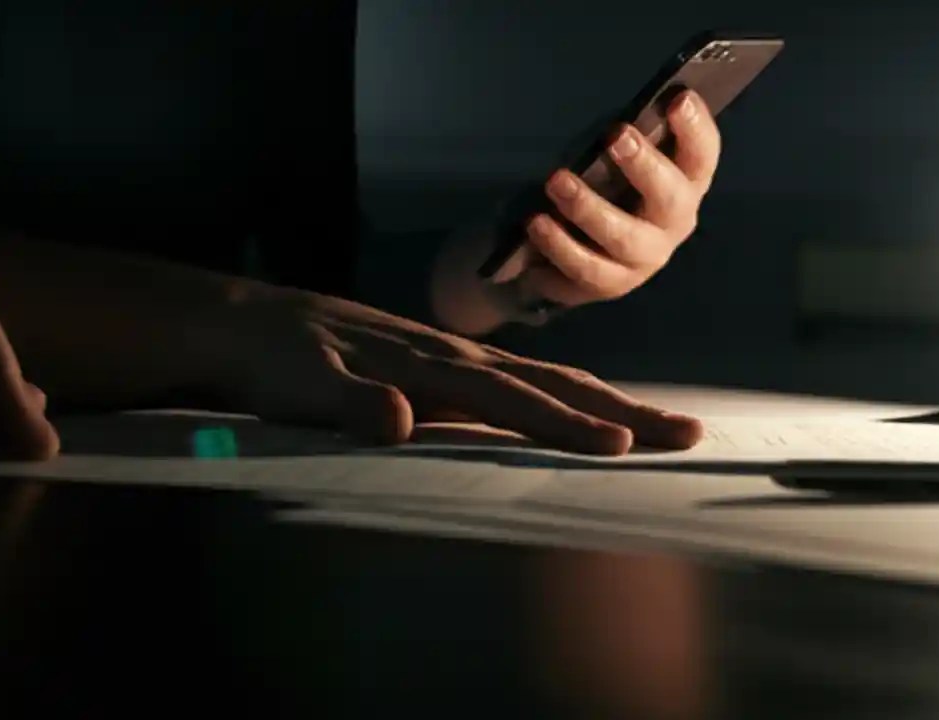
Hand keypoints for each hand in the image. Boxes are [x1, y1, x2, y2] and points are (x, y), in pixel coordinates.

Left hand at [204, 285, 703, 454]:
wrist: (252, 323)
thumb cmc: (278, 362)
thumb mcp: (301, 386)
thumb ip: (348, 405)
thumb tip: (397, 422)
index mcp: (433, 366)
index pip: (512, 400)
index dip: (566, 424)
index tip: (622, 447)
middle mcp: (458, 358)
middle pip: (554, 383)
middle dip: (622, 409)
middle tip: (687, 433)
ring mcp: (456, 359)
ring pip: (546, 379)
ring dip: (606, 402)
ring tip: (657, 424)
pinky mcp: (446, 367)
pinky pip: (523, 384)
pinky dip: (566, 397)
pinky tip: (580, 412)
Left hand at [524, 89, 720, 305]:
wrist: (576, 255)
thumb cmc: (606, 189)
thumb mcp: (618, 163)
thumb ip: (625, 141)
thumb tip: (612, 101)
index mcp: (684, 184)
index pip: (702, 155)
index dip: (696, 129)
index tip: (679, 100)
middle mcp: (673, 223)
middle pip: (671, 198)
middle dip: (645, 166)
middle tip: (617, 136)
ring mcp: (644, 258)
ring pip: (623, 238)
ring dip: (588, 208)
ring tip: (556, 182)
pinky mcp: (612, 284)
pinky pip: (587, 269)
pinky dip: (559, 245)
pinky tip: (537, 223)